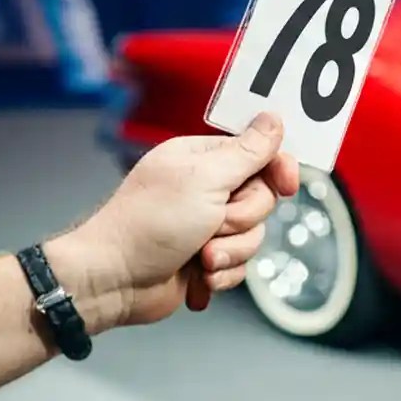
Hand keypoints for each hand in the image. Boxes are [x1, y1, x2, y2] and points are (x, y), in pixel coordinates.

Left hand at [50, 113, 298, 328]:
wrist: (114, 282)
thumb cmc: (150, 224)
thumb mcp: (205, 179)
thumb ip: (247, 152)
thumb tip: (273, 118)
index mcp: (203, 160)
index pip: (260, 155)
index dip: (279, 169)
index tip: (287, 185)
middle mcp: (206, 189)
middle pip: (262, 199)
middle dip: (241, 220)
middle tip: (212, 224)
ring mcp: (206, 225)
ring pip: (254, 236)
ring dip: (230, 251)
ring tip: (200, 258)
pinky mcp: (206, 258)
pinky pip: (240, 265)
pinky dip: (221, 275)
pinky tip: (197, 277)